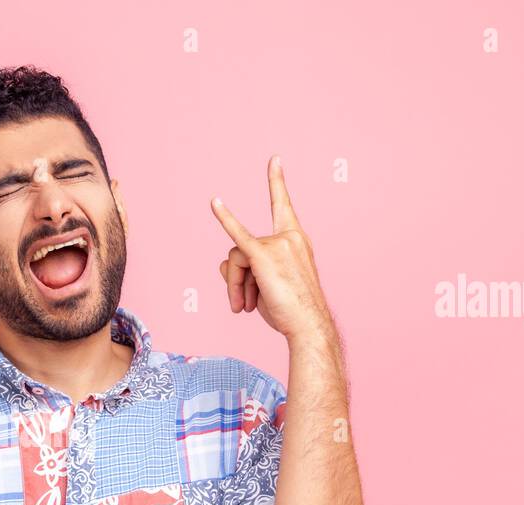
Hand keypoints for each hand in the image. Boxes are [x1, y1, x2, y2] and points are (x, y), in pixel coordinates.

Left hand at [212, 155, 332, 339]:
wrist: (308, 325)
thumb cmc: (291, 312)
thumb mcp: (267, 287)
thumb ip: (244, 270)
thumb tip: (223, 265)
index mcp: (296, 240)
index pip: (283, 206)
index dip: (276, 183)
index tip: (274, 160)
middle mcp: (289, 237)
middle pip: (245, 248)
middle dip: (239, 279)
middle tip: (243, 305)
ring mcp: (277, 244)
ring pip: (236, 259)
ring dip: (235, 287)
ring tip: (243, 308)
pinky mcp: (263, 255)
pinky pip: (238, 237)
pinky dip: (225, 218)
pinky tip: (215, 202)